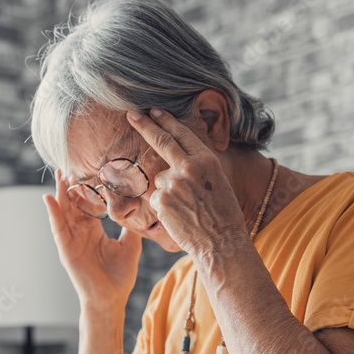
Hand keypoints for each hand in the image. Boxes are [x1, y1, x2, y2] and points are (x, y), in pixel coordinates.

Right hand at [42, 168, 142, 311]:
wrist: (111, 300)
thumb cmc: (119, 277)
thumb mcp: (130, 246)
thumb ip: (131, 227)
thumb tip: (141, 210)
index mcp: (93, 231)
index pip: (88, 204)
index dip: (87, 188)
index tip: (90, 169)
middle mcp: (80, 233)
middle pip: (73, 204)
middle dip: (71, 185)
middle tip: (70, 164)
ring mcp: (71, 241)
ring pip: (63, 212)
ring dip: (60, 193)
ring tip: (59, 175)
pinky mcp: (66, 250)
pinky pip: (58, 229)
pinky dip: (53, 213)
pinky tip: (48, 198)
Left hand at [125, 108, 249, 259]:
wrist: (221, 242)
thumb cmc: (222, 215)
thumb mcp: (217, 181)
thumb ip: (196, 166)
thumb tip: (175, 158)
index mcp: (206, 159)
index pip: (182, 134)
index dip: (166, 121)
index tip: (154, 111)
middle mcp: (189, 166)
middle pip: (162, 140)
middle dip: (145, 125)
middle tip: (131, 114)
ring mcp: (173, 182)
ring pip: (159, 179)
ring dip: (167, 191)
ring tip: (187, 208)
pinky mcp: (161, 199)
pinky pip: (157, 198)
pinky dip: (165, 207)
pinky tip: (179, 216)